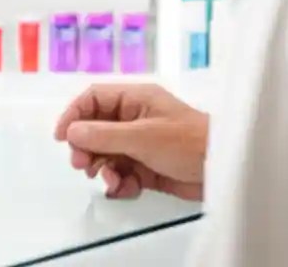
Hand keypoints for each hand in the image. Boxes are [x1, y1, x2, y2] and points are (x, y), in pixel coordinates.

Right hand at [54, 84, 207, 201]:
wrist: (224, 169)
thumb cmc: (189, 142)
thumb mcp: (143, 136)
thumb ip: (104, 134)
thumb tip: (73, 131)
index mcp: (136, 99)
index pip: (94, 99)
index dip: (74, 115)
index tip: (62, 137)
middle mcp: (135, 118)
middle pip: (95, 129)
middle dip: (87, 148)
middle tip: (83, 165)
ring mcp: (141, 143)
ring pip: (107, 155)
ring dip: (103, 169)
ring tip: (110, 180)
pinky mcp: (148, 167)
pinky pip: (122, 174)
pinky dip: (120, 184)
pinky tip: (126, 189)